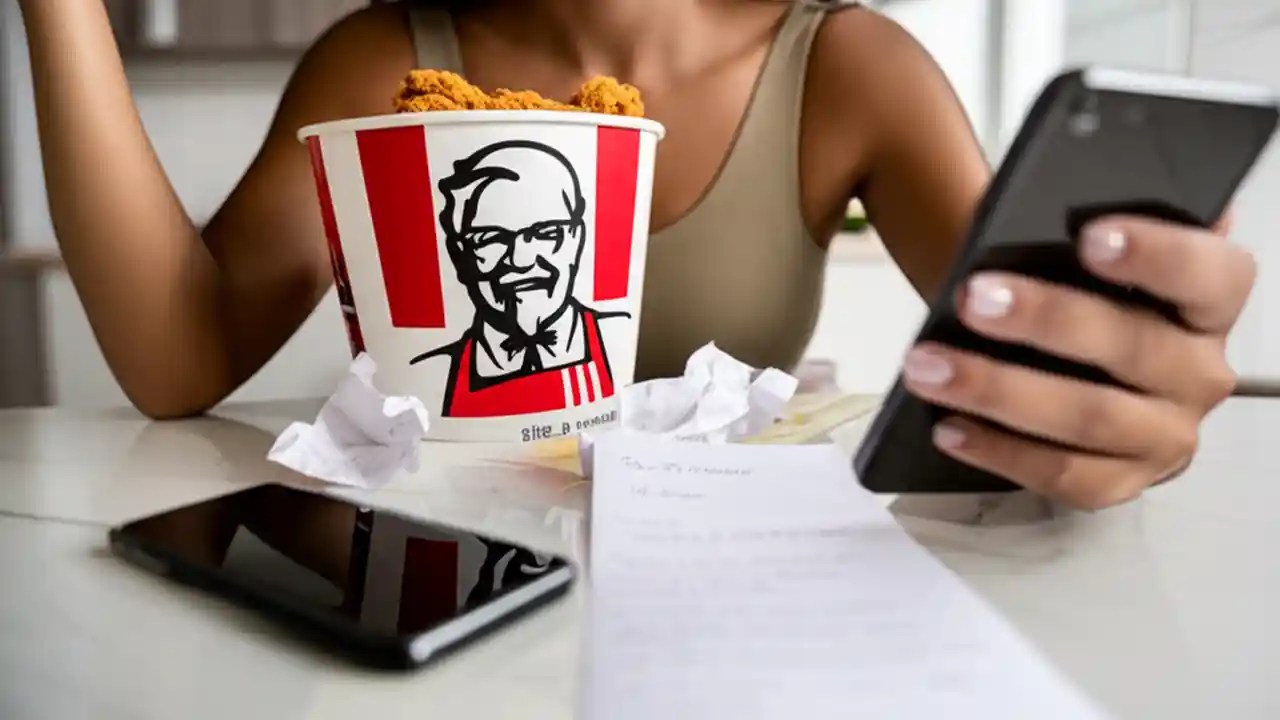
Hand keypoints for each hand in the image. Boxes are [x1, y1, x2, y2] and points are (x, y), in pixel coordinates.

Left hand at [902, 214, 1255, 509]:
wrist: (1075, 362)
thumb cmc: (1083, 295)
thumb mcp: (1092, 256)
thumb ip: (1084, 231)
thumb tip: (1042, 204)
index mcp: (1211, 303)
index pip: (1210, 273)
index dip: (1156, 254)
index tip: (1088, 237)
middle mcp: (1200, 372)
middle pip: (1133, 347)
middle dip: (1045, 320)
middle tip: (972, 298)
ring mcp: (1166, 435)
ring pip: (1089, 419)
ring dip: (1001, 391)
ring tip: (929, 367)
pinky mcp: (1123, 481)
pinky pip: (1065, 476)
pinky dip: (1001, 452)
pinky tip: (948, 427)